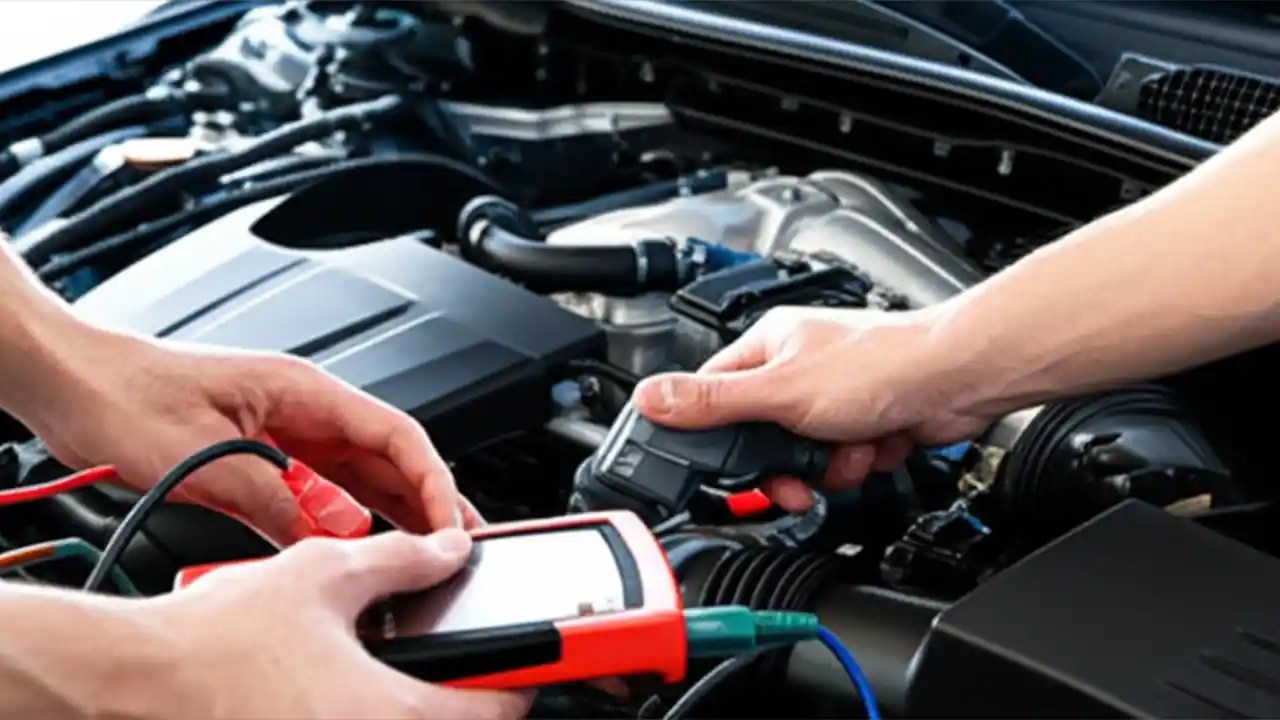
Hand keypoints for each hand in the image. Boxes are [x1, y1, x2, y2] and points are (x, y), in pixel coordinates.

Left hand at [22, 325, 469, 544]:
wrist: (75, 384)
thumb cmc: (126, 395)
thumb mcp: (205, 459)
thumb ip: (274, 500)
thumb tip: (327, 536)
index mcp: (303, 388)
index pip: (394, 433)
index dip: (431, 478)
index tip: (448, 520)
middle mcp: (303, 407)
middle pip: (387, 456)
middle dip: (425, 499)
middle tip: (452, 544)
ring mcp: (285, 431)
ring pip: (358, 475)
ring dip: (390, 512)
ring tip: (420, 549)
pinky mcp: (263, 456)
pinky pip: (319, 490)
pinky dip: (342, 519)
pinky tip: (353, 545)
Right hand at [144, 528, 531, 718]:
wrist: (138, 680)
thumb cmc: (218, 639)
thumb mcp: (327, 572)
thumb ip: (404, 559)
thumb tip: (449, 549)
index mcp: (392, 711)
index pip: (501, 711)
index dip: (522, 678)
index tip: (524, 660)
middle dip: (473, 699)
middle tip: (473, 667)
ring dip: (426, 709)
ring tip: (412, 673)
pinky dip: (378, 714)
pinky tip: (358, 687)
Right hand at [631, 306, 995, 510]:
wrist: (957, 379)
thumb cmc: (880, 364)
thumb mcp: (780, 391)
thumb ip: (713, 402)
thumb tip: (651, 397)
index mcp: (767, 347)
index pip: (712, 396)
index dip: (712, 437)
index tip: (720, 467)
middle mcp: (797, 367)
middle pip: (759, 436)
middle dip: (782, 462)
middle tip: (793, 475)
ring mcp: (832, 397)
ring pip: (802, 455)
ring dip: (826, 465)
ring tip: (848, 449)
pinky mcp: (863, 422)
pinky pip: (839, 461)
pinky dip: (856, 463)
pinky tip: (873, 445)